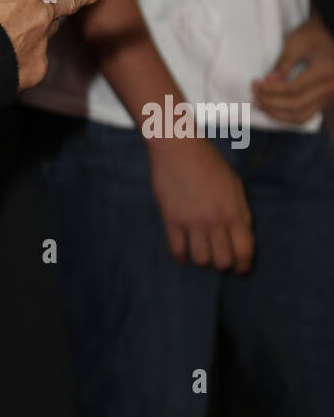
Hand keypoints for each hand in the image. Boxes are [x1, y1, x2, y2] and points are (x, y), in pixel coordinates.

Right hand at [148, 136, 253, 272]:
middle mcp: (216, 221)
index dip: (243, 266)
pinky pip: (177, 251)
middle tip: (217, 259)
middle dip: (222, 264)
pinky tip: (182, 251)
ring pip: (201, 260)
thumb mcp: (234, 184)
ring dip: (201, 260)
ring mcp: (193, 222)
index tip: (239, 270)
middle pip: (223, 261)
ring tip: (199, 251)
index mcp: (235, 211)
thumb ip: (240, 211)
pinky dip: (181, 256)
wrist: (177, 147)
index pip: (244, 251)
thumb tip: (241, 235)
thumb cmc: (207, 161)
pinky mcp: (172, 220)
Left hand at [251, 11, 333, 123]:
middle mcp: (329, 88)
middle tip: (254, 94)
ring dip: (278, 114)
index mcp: (324, 71)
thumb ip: (283, 63)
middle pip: (296, 105)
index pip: (293, 89)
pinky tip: (272, 109)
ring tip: (260, 104)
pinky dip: (286, 116)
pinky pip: (304, 115)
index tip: (255, 84)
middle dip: (271, 102)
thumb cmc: (312, 36)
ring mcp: (327, 97)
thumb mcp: (296, 43)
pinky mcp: (322, 101)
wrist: (329, 36)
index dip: (271, 89)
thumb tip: (268, 82)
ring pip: (301, 116)